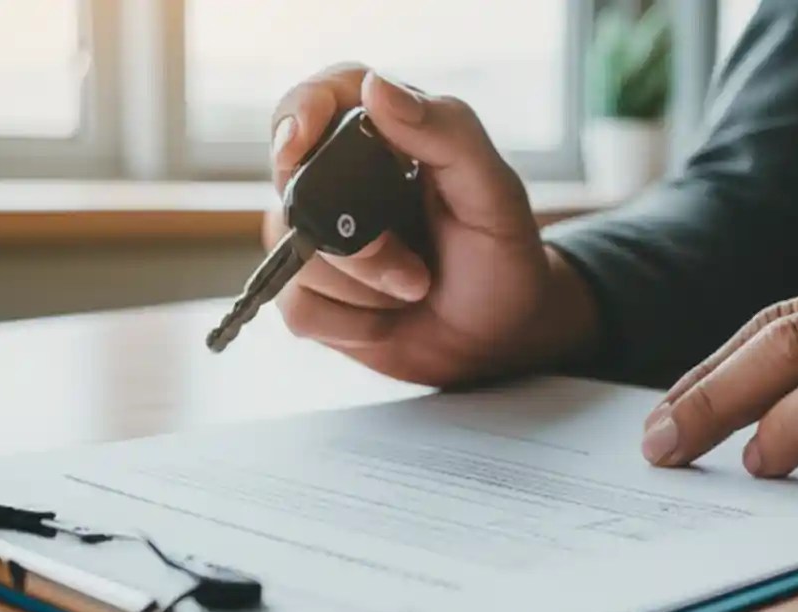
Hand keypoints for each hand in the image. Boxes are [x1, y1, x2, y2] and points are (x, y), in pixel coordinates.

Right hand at [264, 64, 596, 386]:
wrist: (498, 337)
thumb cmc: (501, 258)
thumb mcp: (494, 194)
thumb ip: (448, 132)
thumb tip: (376, 87)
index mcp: (385, 136)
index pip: (321, 97)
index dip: (299, 112)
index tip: (298, 144)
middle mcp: (340, 180)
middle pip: (296, 188)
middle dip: (358, 245)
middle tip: (416, 272)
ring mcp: (319, 237)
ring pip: (297, 257)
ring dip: (366, 289)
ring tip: (415, 289)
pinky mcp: (308, 293)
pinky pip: (298, 307)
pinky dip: (352, 324)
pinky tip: (388, 318)